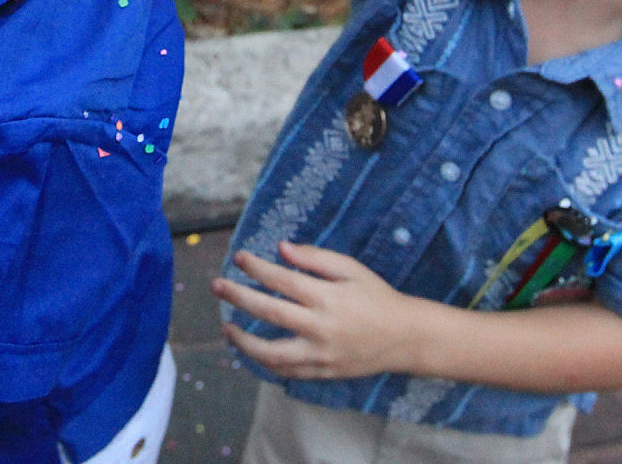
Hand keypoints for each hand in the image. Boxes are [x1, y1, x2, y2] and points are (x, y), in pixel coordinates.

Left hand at [212, 242, 422, 379]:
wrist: (405, 338)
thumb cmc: (376, 297)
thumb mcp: (351, 269)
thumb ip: (315, 258)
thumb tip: (281, 248)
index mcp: (328, 298)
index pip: (282, 281)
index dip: (257, 268)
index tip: (239, 258)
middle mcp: (321, 328)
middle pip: (270, 313)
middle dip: (238, 297)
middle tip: (217, 285)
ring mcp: (320, 355)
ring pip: (271, 353)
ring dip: (243, 341)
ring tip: (226, 327)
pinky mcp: (322, 373)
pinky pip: (285, 372)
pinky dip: (264, 362)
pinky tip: (250, 349)